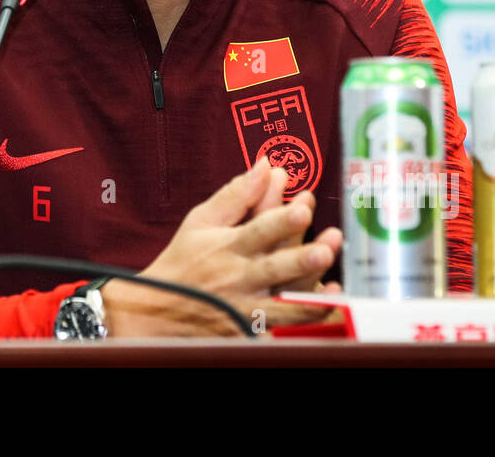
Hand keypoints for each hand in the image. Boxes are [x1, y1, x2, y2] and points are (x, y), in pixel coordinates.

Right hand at [100, 158, 342, 337]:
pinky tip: (327, 308)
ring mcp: (245, 308)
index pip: (257, 230)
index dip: (280, 220)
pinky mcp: (250, 330)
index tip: (303, 208)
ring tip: (335, 284)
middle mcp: (239, 278)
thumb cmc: (184, 260)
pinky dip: (304, 321)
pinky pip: (282, 328)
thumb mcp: (201, 222)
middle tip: (327, 248)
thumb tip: (266, 165)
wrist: (159, 310)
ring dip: (308, 295)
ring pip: (282, 304)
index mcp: (227, 246)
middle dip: (300, 259)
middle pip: (274, 268)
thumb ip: (236, 195)